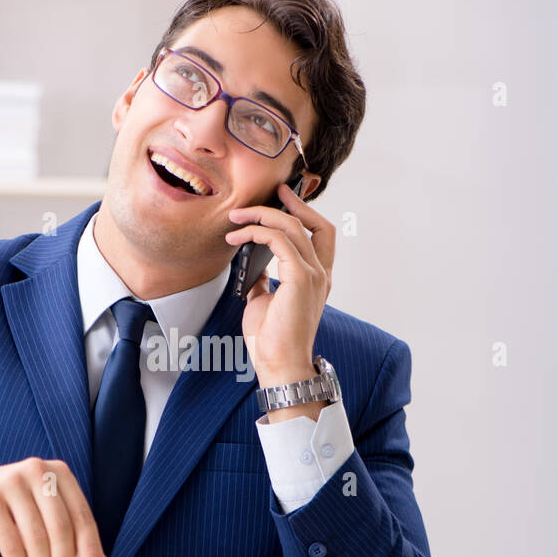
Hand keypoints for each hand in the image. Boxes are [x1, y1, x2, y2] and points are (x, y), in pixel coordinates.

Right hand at [0, 458, 106, 556]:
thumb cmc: (9, 505)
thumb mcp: (41, 505)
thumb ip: (66, 528)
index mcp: (58, 472)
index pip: (82, 515)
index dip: (91, 547)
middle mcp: (37, 472)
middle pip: (60, 526)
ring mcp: (11, 483)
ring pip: (36, 536)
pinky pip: (11, 542)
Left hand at [225, 182, 335, 400]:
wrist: (279, 364)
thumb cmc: (272, 339)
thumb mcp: (264, 301)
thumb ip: (264, 280)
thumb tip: (252, 263)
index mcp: (317, 279)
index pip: (321, 235)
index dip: (306, 212)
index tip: (284, 198)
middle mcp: (321, 274)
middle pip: (315, 224)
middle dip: (293, 203)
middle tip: (271, 192)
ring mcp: (314, 275)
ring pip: (293, 227)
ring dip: (262, 216)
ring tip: (236, 218)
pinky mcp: (300, 278)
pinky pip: (278, 240)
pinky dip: (256, 232)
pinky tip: (237, 237)